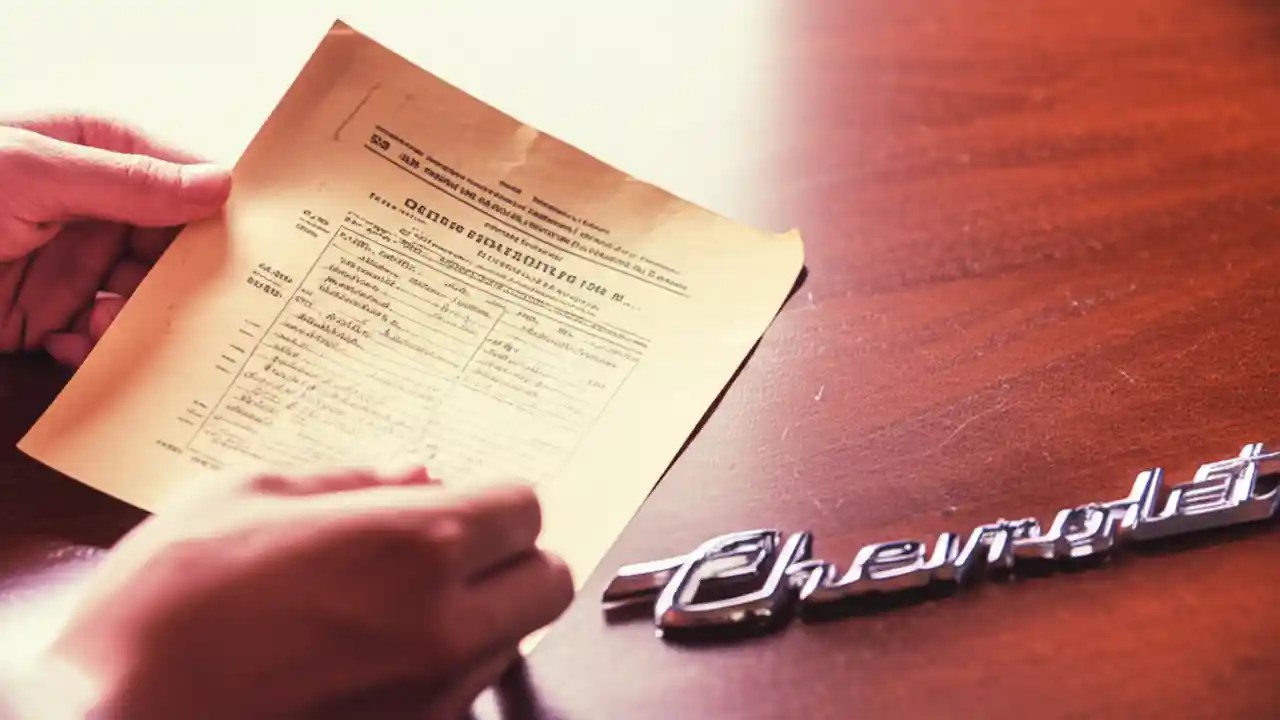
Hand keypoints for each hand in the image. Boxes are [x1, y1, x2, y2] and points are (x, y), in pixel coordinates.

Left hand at [0, 114, 229, 366]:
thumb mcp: (34, 173)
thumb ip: (129, 181)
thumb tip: (218, 183)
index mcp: (88, 151)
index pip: (177, 172)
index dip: (213, 205)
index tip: (251, 240)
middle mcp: (87, 206)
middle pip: (169, 243)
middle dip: (177, 276)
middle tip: (187, 302)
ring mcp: (68, 263)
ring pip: (140, 295)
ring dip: (133, 317)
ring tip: (102, 326)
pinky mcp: (45, 317)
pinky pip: (98, 336)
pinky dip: (92, 348)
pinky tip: (65, 344)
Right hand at [34, 468, 572, 718]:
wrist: (118, 717)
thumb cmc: (168, 604)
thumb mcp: (249, 495)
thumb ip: (352, 481)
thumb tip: (414, 473)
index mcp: (414, 543)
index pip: (524, 508)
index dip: (494, 499)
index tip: (468, 500)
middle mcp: (443, 624)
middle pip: (548, 580)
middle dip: (514, 556)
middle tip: (461, 548)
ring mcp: (431, 695)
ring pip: (511, 639)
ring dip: (482, 611)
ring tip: (403, 600)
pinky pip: (464, 691)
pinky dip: (445, 664)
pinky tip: (378, 650)